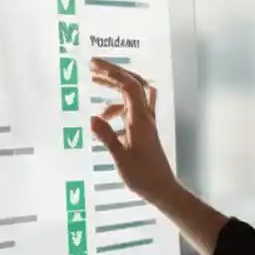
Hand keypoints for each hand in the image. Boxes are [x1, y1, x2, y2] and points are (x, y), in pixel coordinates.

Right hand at [89, 58, 178, 200]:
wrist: (162, 188)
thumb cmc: (142, 176)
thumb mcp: (120, 158)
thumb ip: (107, 137)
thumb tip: (92, 118)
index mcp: (140, 119)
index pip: (129, 86)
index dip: (112, 72)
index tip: (93, 66)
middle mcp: (145, 116)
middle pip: (133, 83)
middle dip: (113, 71)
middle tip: (92, 66)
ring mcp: (147, 121)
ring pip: (133, 94)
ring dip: (115, 86)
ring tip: (95, 84)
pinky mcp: (145, 129)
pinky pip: (133, 107)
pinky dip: (119, 104)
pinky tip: (106, 116)